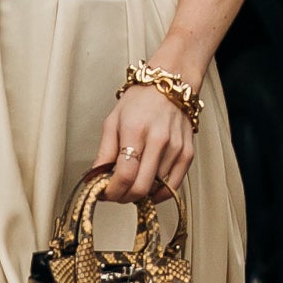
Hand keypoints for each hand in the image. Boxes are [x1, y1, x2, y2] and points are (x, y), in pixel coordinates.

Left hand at [93, 82, 193, 203]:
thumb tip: (95, 179)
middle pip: (141, 187)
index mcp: (135, 130)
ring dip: (141, 193)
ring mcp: (176, 148)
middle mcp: (158, 140)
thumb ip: (104, 153)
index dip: (112, 191)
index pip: (124, 175)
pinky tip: (149, 187)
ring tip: (132, 182)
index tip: (105, 193)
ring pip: (156, 189)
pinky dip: (159, 193)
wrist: (168, 85)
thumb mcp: (112, 122)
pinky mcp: (188, 153)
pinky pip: (173, 186)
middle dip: (124, 197)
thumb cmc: (139, 101)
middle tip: (116, 194)